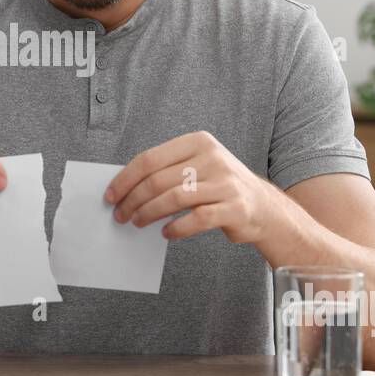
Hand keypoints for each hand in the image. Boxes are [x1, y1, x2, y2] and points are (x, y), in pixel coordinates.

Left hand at [104, 131, 275, 242]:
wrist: (263, 206)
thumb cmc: (219, 186)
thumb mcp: (197, 167)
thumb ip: (168, 171)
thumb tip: (125, 188)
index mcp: (198, 142)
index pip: (150, 159)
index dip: (125, 179)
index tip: (111, 195)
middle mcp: (212, 158)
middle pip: (158, 180)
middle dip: (133, 200)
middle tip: (121, 214)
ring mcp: (225, 182)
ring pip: (173, 199)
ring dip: (148, 214)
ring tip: (138, 222)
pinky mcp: (235, 208)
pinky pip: (196, 219)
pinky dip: (176, 229)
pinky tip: (166, 233)